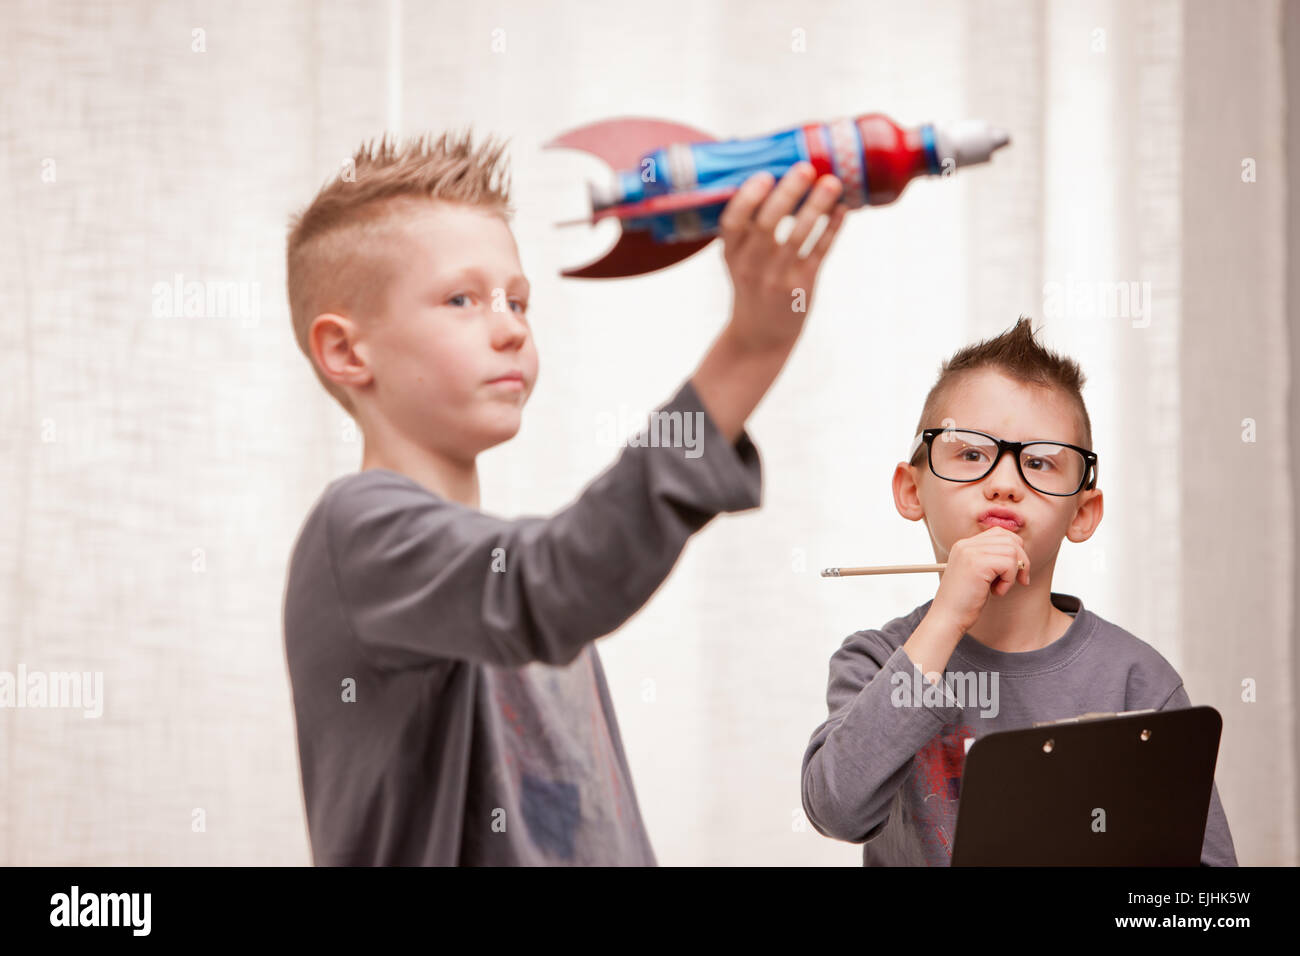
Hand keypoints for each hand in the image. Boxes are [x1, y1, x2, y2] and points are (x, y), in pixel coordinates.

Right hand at [718, 162, 845, 350]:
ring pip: (798, 236)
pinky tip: (842, 209)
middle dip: (788, 193)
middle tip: (806, 168)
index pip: (732, 222)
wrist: (760, 336)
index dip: (748, 197)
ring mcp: (777, 278)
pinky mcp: (801, 287)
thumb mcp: (739, 261)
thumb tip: (775, 177)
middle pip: (767, 224)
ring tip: (833, 182)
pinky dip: (832, 228)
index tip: (766, 175)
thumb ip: (749, 230)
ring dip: (817, 206)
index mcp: (731, 255)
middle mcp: (751, 266)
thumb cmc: (752, 286)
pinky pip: (819, 252)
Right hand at [930, 527, 1031, 634]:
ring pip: (1012, 550)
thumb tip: (1020, 552)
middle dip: (1021, 560)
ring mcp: (970, 552)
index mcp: (964, 545)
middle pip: (1010, 538)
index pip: (1000, 533)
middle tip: (1018, 580)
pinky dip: (1009, 580)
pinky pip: (1009, 564)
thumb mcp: (978, 574)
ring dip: (1013, 573)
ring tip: (999, 588)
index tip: (1015, 571)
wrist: (947, 618)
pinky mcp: (977, 564)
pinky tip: (996, 592)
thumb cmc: (964, 601)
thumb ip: (992, 559)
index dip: (1014, 550)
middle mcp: (966, 545)